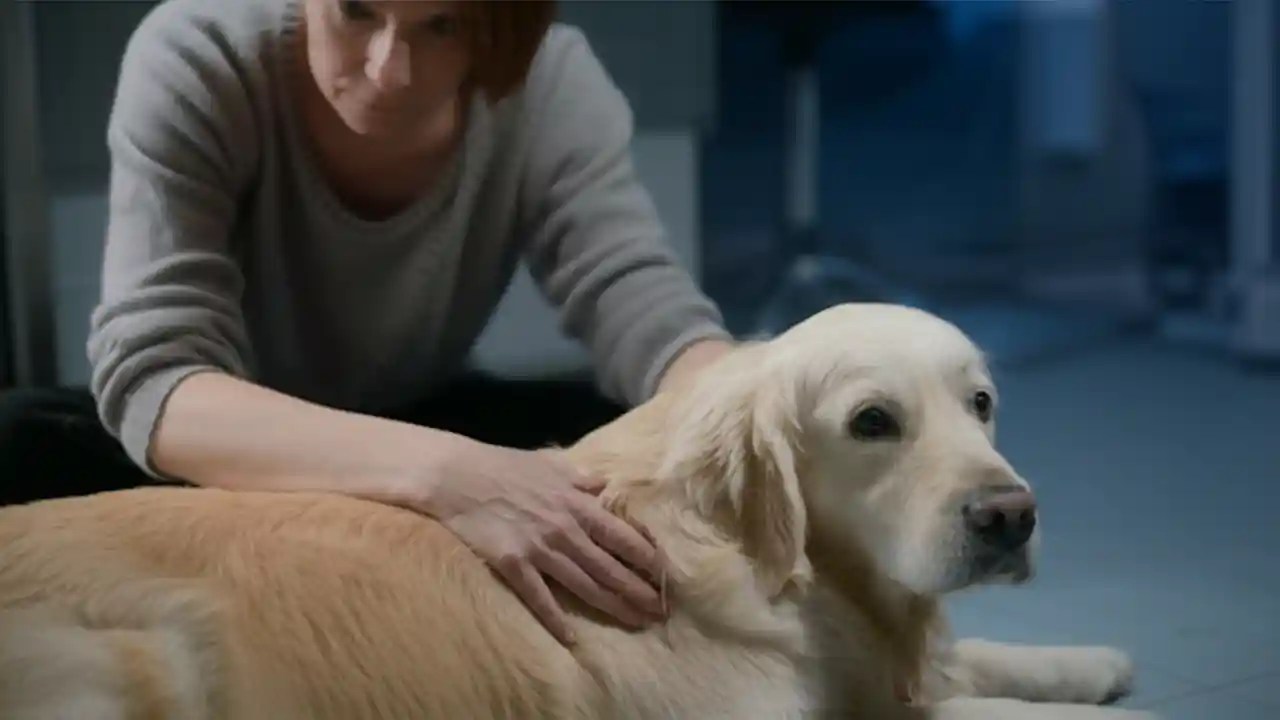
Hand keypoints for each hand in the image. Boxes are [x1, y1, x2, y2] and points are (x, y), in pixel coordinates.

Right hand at [422, 440, 665, 644]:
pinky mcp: (513, 564)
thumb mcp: (551, 464)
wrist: (458, 476)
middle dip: (639, 591)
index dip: (648, 558)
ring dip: (613, 606)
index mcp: (578, 504)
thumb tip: (605, 485)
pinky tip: (571, 638)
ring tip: (636, 623)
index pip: (623, 536)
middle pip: (610, 567)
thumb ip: (581, 478)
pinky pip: (539, 597)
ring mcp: (540, 549)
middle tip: (661, 612)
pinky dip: (556, 619)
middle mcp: (565, 530)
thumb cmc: (505, 466)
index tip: (667, 576)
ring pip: (585, 585)